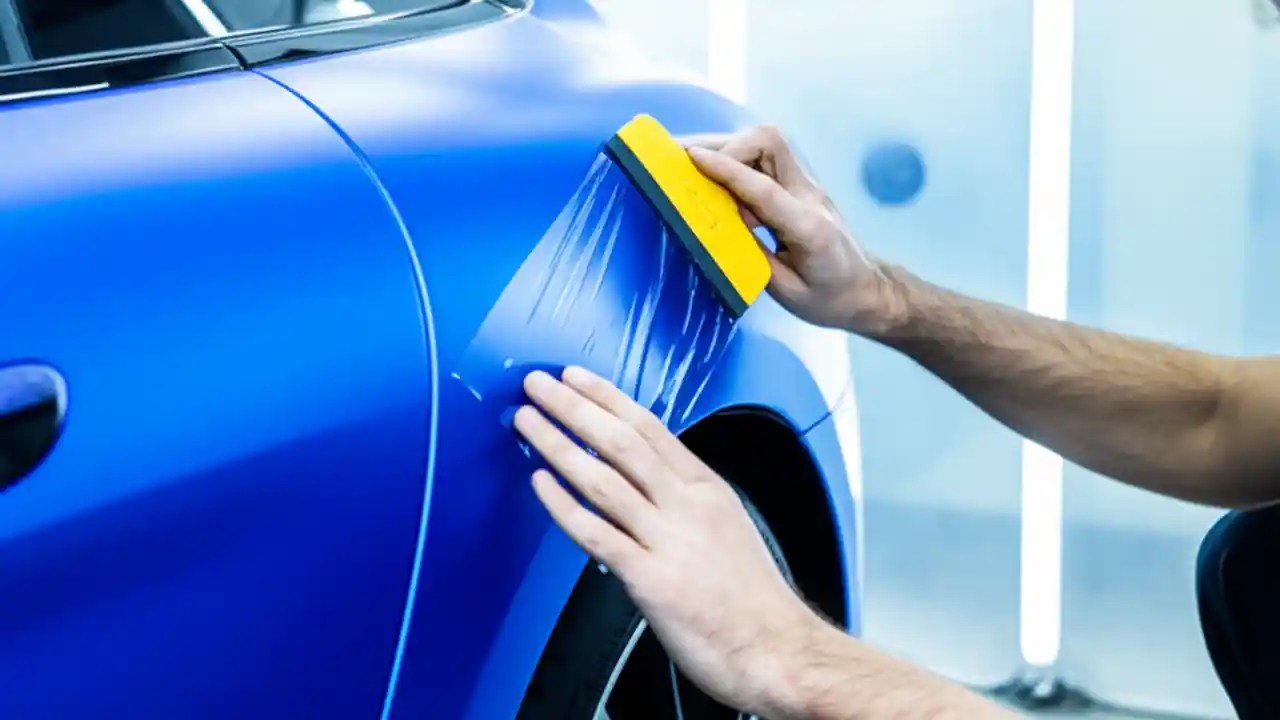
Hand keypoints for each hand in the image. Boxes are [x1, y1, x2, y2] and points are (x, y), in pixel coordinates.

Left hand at [513, 366, 825, 716]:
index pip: (650, 427)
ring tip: (527, 422)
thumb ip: (685, 502)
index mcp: (705, 489)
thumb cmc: (751, 599)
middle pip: (621, 442)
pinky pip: (598, 534)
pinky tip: (540, 483)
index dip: (607, 398)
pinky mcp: (650, 578)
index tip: (575, 377)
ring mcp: (668, 540)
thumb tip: (648, 483)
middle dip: (574, 407)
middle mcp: (686, 505)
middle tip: (537, 383)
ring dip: (560, 445)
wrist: (777, 650)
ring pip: (604, 479)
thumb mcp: (728, 528)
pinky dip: (564, 506)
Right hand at [686, 126, 900, 333]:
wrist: (868, 290)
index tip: (689, 157)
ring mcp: (806, 186)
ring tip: (689, 162)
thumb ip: (753, 258)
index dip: (725, 170)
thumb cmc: (829, 299)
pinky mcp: (799, 186)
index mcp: (807, 227)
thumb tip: (714, 229)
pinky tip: (713, 176)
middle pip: (768, 144)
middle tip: (678, 156)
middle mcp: (808, 195)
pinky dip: (735, 159)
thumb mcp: (787, 293)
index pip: (762, 188)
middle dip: (722, 145)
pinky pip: (764, 158)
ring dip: (727, 147)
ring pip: (766, 143)